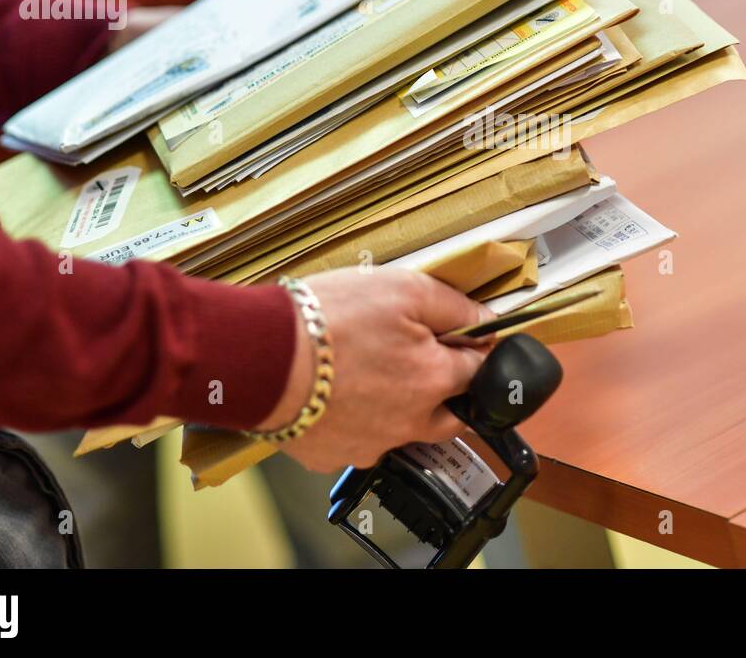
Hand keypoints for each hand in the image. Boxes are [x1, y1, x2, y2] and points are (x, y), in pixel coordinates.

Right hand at [259, 267, 492, 472]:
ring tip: (372, 371)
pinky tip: (339, 393)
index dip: (477, 350)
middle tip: (424, 358)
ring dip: (402, 407)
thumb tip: (486, 322)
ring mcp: (372, 445)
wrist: (258, 356)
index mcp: (433, 381)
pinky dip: (358, 420)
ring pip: (405, 430)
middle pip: (452, 414)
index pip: (482, 372)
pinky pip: (360, 440)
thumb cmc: (327, 319)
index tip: (468, 339)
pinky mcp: (334, 455)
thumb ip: (455, 308)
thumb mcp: (404, 289)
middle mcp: (410, 422)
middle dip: (449, 389)